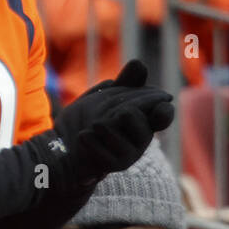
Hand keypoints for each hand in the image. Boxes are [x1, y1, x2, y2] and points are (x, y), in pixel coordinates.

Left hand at [50, 60, 173, 179]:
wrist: (65, 149)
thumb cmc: (88, 121)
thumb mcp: (103, 98)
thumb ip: (123, 83)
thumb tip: (139, 63)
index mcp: (144, 121)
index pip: (162, 114)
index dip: (162, 108)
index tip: (164, 100)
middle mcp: (142, 140)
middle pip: (129, 111)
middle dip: (109, 104)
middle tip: (101, 115)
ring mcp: (129, 155)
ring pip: (107, 124)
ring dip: (94, 122)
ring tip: (93, 130)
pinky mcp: (112, 166)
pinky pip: (91, 138)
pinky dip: (83, 136)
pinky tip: (84, 141)